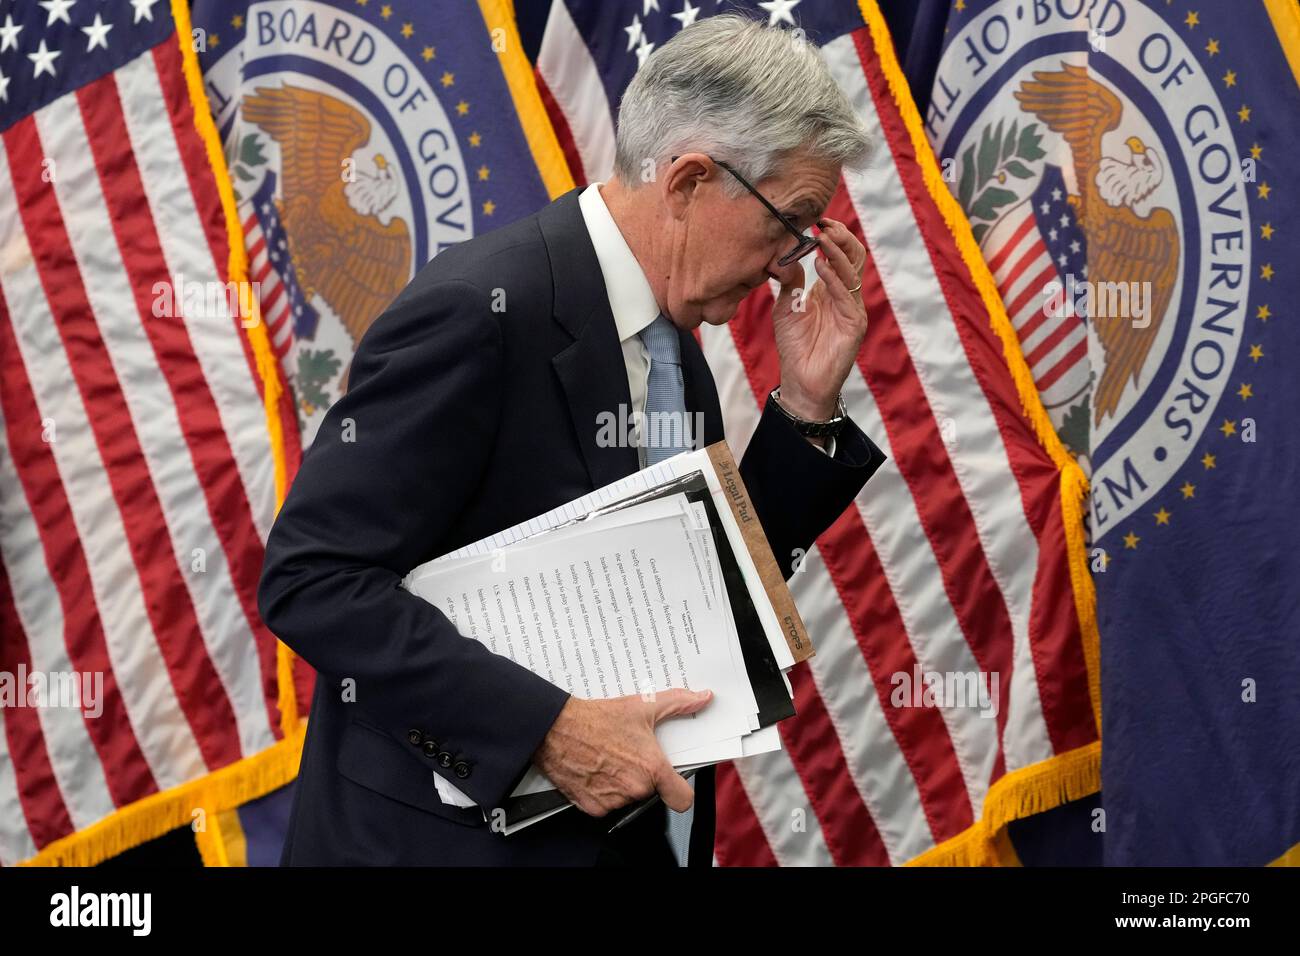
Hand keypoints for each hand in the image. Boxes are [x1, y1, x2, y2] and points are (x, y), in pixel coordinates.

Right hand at [532, 688, 712, 816]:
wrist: (554, 728)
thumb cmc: (595, 719)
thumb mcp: (642, 705)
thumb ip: (678, 703)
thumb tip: (702, 698)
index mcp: (651, 769)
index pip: (682, 799)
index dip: (680, 791)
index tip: (674, 782)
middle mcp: (633, 789)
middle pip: (651, 792)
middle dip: (643, 776)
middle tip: (630, 754)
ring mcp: (612, 801)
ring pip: (627, 798)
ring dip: (622, 783)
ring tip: (610, 758)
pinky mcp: (591, 807)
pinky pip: (606, 804)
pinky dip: (602, 791)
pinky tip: (596, 768)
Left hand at [770, 218, 867, 419]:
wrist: (800, 381)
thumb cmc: (795, 346)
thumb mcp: (786, 307)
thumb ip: (790, 282)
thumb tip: (790, 254)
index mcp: (832, 289)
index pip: (841, 254)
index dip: (833, 236)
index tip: (817, 221)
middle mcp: (846, 296)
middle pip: (854, 257)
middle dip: (841, 238)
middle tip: (824, 224)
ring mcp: (852, 309)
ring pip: (853, 272)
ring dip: (837, 253)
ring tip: (822, 239)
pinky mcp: (854, 325)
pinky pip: (847, 296)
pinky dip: (834, 279)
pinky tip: (821, 267)